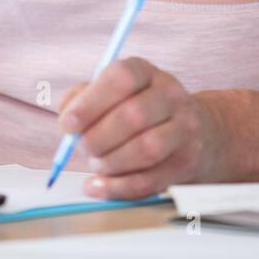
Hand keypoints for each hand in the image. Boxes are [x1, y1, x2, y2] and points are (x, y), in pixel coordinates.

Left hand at [56, 57, 230, 199]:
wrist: (192, 131)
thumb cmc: (136, 110)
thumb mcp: (109, 94)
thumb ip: (80, 99)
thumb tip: (67, 117)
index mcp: (145, 71)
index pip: (121, 78)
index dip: (90, 102)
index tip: (68, 124)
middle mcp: (170, 94)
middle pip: (134, 115)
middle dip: (99, 137)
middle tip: (82, 148)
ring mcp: (185, 127)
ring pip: (146, 148)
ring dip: (111, 163)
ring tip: (96, 164)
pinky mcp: (188, 160)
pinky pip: (151, 180)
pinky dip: (118, 187)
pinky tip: (99, 186)